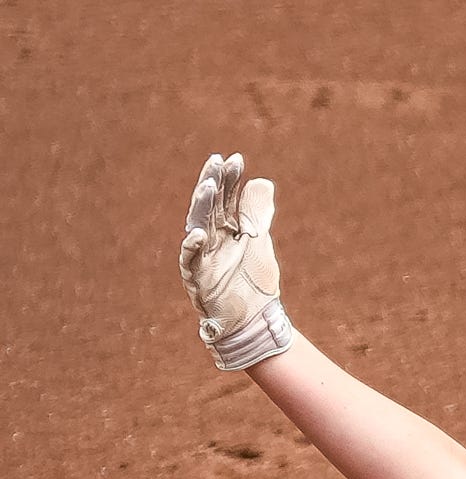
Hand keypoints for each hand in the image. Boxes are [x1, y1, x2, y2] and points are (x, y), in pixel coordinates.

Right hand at [179, 153, 292, 369]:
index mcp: (225, 229)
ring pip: (197, 226)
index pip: (224, 198)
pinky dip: (193, 246)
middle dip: (212, 184)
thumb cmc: (254, 282)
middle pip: (208, 206)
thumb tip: (262, 182)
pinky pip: (190, 260)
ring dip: (201, 207)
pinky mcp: (198, 278)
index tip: (236, 159)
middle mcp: (210, 239)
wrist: (255, 319)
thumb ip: (257, 214)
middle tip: (217, 162)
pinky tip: (198, 232)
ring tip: (207, 186)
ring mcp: (202, 257)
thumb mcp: (259, 242)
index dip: (228, 179)